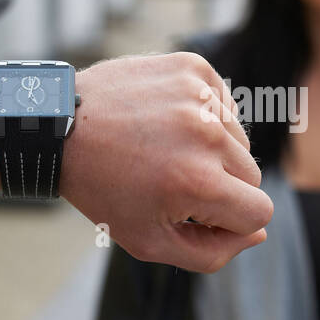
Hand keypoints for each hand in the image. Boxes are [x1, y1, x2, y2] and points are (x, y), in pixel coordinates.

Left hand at [60, 53, 271, 272]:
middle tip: (173, 180)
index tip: (197, 213)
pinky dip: (204, 115)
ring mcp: (199, 95)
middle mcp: (205, 135)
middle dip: (221, 186)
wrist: (60, 125)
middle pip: (252, 176)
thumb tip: (257, 233)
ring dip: (212, 150)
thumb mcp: (147, 242)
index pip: (260, 211)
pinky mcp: (192, 66)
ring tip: (166, 149)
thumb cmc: (102, 188)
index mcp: (198, 182)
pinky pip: (223, 103)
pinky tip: (168, 121)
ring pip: (238, 139)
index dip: (231, 221)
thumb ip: (210, 253)